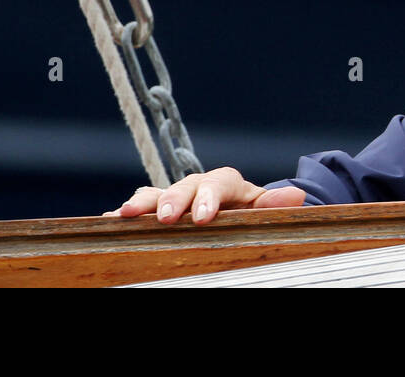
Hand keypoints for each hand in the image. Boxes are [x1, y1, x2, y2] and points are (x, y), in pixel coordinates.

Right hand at [103, 167, 305, 223]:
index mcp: (226, 183)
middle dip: (173, 201)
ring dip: (140, 203)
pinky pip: (137, 209)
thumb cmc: (248, 215)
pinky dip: (122, 215)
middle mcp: (197, 186)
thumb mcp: (262, 212)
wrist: (232, 213)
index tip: (202, 217)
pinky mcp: (155, 210)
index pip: (219, 182)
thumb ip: (273, 206)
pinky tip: (107, 223)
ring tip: (124, 215)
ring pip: (155, 192)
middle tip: (165, 219)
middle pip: (184, 186)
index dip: (209, 197)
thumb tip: (297, 195)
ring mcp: (174, 197)